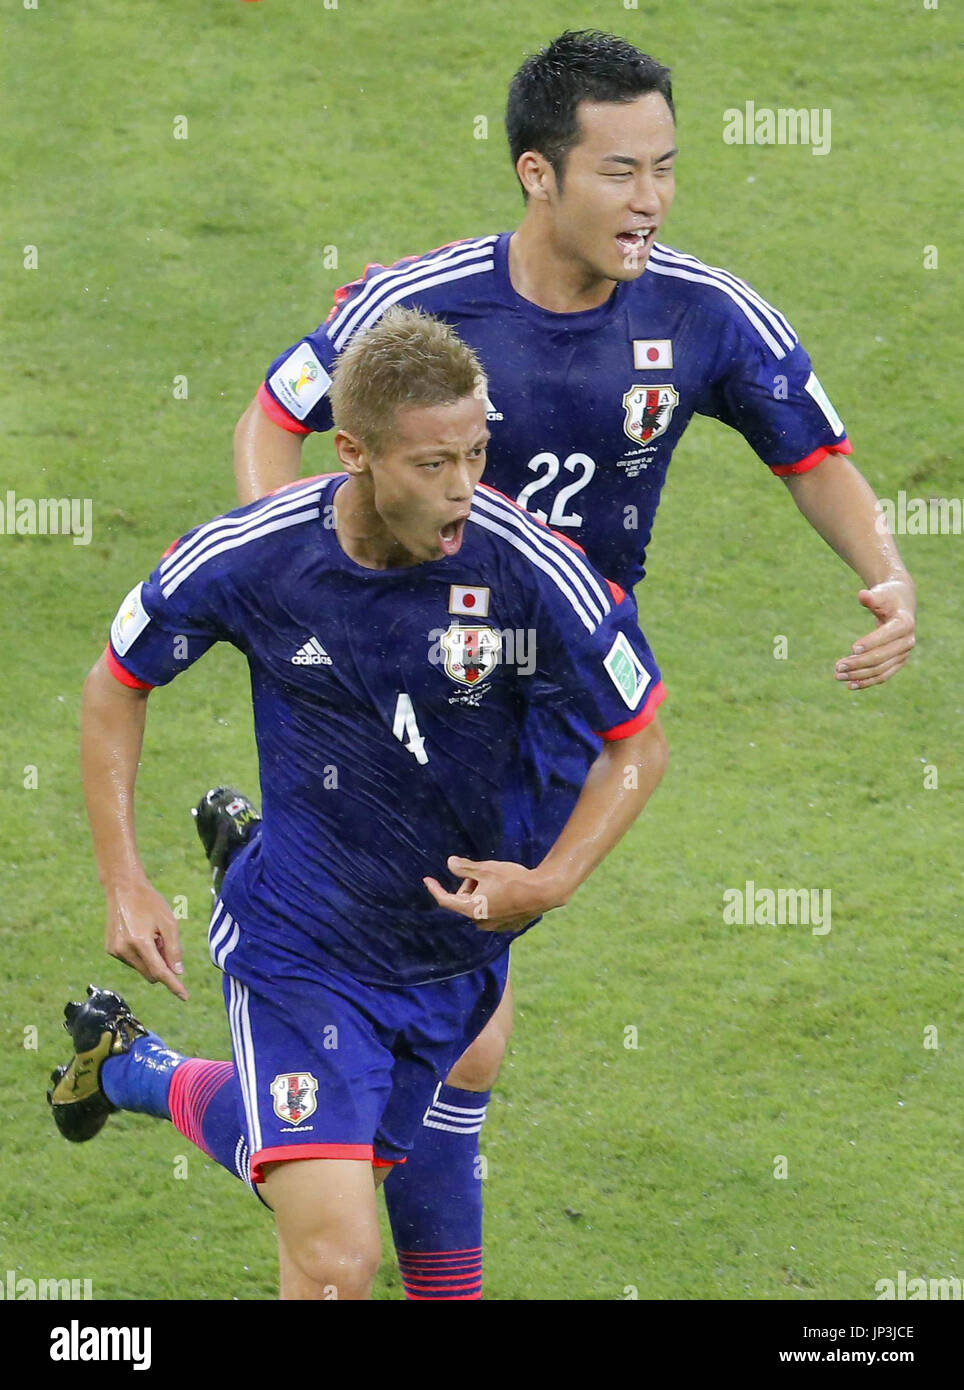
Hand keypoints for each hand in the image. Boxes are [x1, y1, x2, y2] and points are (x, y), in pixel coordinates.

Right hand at [105, 878, 187, 999]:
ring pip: (141, 968)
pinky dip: (140, 955)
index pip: (159, 972)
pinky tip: (140, 935)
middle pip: (151, 973)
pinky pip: (132, 961)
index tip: (184, 996)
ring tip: (150, 935)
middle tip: (165, 943)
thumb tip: (177, 973)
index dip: (173, 985)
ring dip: (151, 959)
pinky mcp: (110, 949)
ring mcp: (114, 951)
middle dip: (162, 965)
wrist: (123, 889)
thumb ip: (174, 949)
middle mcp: (124, 950)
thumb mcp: (169, 923)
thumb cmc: (149, 903)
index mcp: (140, 942)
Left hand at [424, 856, 561, 932]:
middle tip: (485, 873)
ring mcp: (495, 926)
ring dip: (483, 893)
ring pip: (480, 905)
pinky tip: (510, 893)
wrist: (543, 892)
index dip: (434, 888)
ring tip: (501, 882)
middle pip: (465, 899)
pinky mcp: (508, 926)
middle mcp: (481, 922)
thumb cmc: (513, 879)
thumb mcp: (486, 869)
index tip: (427, 879)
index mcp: (472, 909)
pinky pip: (494, 911)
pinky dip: (496, 901)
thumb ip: (465, 867)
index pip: (445, 900)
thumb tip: (449, 863)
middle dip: (470, 885)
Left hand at [834, 577, 915, 689]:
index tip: (851, 648)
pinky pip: (882, 676)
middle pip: (881, 657)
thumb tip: (862, 595)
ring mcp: (904, 655)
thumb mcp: (881, 593)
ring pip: (880, 670)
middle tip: (838, 667)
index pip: (887, 636)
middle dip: (858, 663)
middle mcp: (907, 642)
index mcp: (905, 623)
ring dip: (859, 675)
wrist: (901, 605)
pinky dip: (867, 682)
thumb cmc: (888, 597)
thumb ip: (872, 597)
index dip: (871, 642)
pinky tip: (850, 685)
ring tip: (838, 676)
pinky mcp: (898, 663)